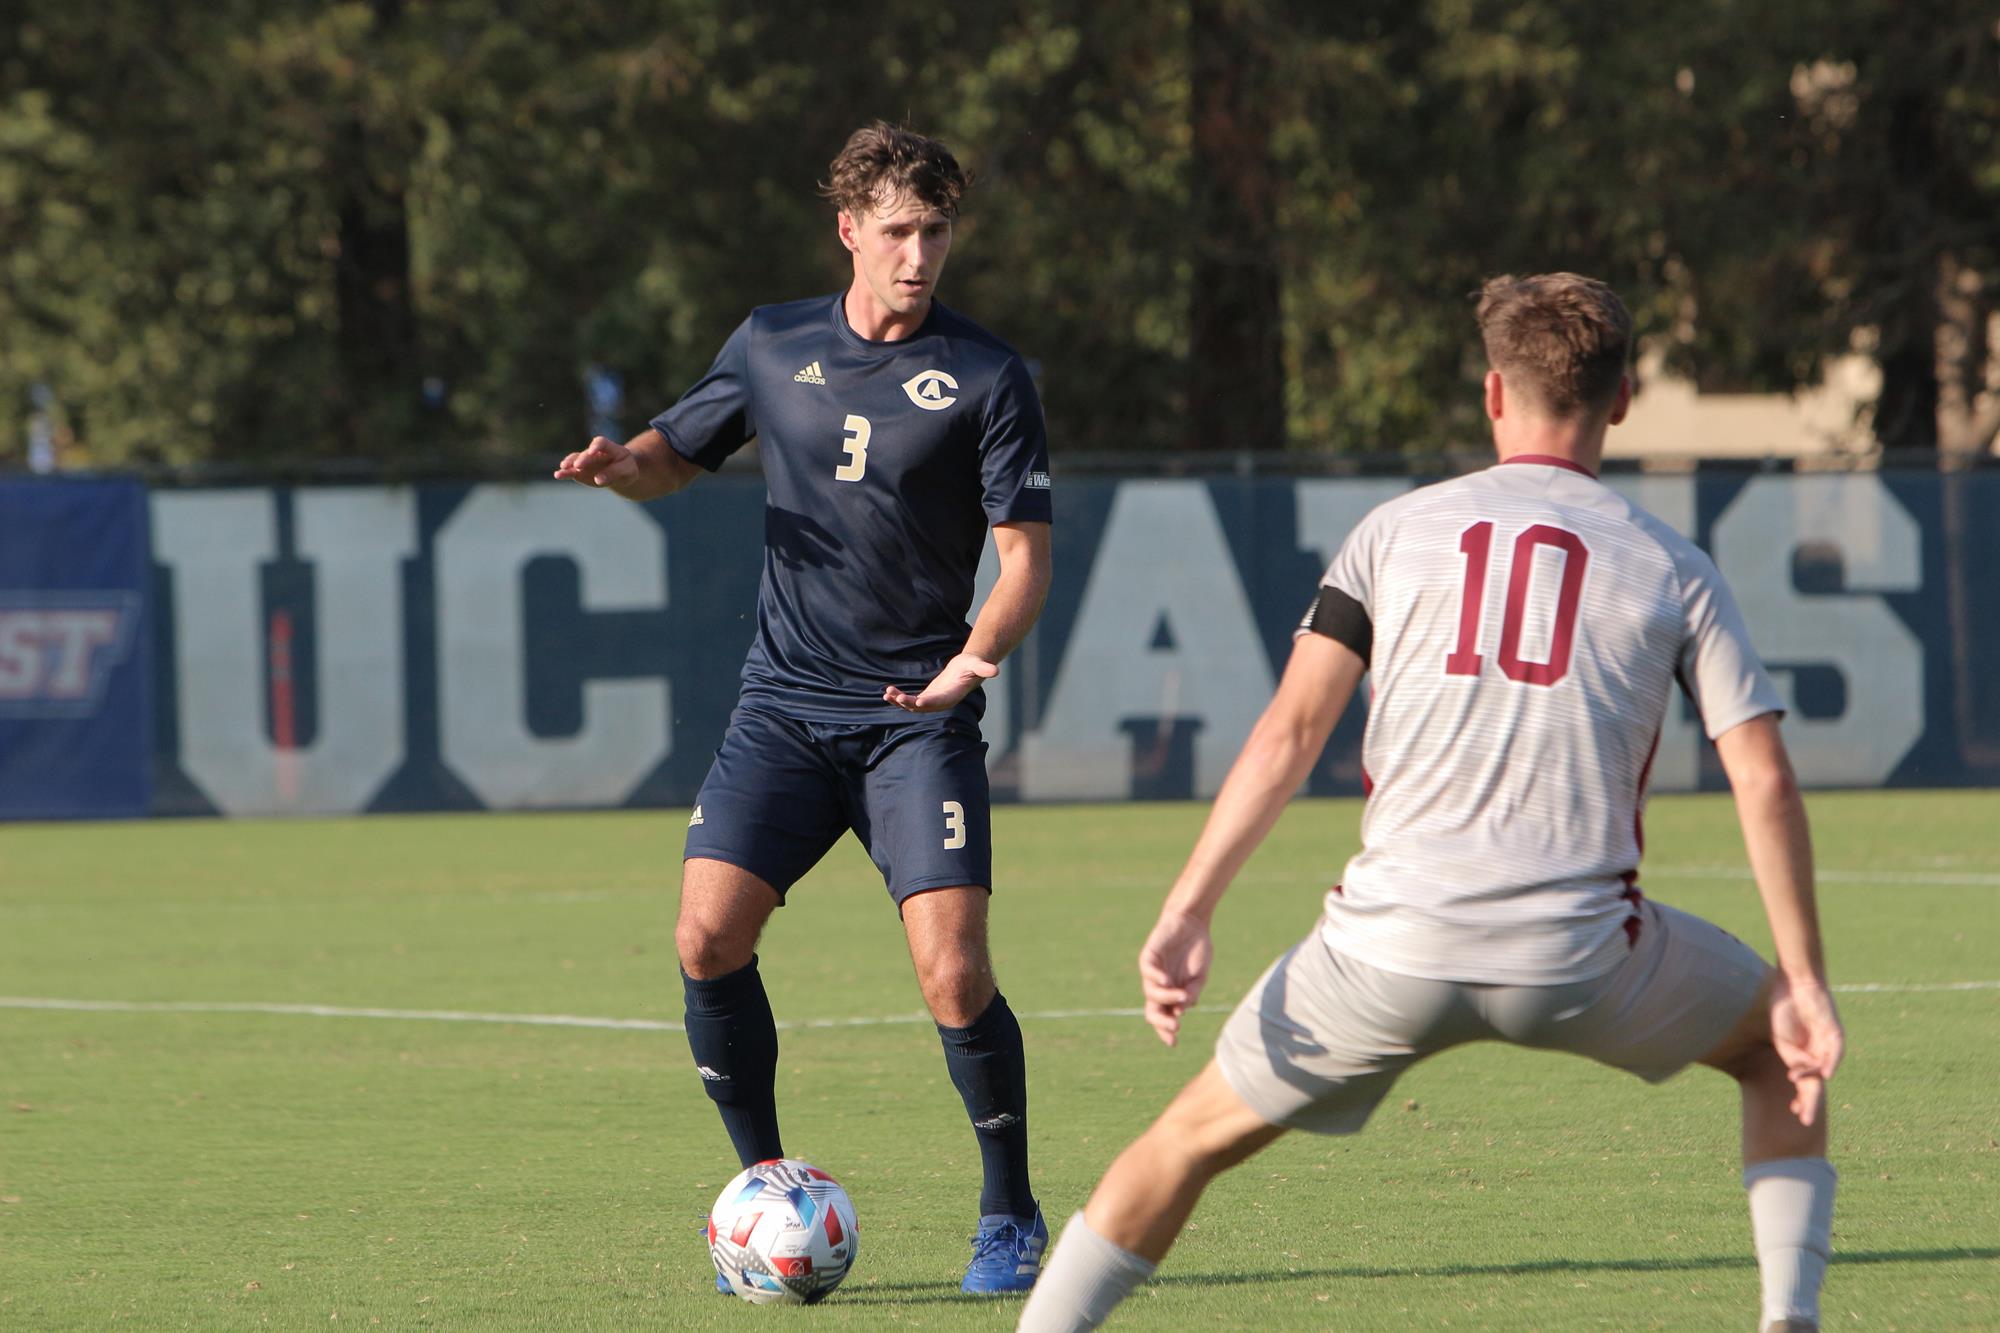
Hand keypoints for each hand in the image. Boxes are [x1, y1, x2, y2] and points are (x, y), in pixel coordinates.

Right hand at [553, 436, 639, 490]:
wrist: (621, 472)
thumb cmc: (626, 469)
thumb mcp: (626, 471)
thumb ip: (614, 473)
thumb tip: (598, 479)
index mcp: (611, 448)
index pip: (602, 442)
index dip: (596, 445)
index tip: (592, 451)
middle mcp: (596, 452)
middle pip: (587, 453)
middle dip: (582, 459)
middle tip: (578, 466)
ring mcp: (587, 461)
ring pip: (576, 460)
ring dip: (569, 464)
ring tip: (562, 470)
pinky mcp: (581, 471)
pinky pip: (572, 470)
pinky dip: (565, 473)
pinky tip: (558, 475)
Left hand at [883, 653, 997, 712]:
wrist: (967, 669)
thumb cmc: (972, 665)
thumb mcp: (977, 664)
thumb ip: (984, 668)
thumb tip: (996, 671)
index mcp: (953, 696)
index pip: (940, 702)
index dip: (928, 702)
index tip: (916, 701)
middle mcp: (942, 702)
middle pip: (923, 707)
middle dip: (908, 703)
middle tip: (896, 696)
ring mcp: (933, 701)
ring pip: (913, 706)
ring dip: (900, 701)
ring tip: (887, 694)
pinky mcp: (926, 698)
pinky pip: (910, 701)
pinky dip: (899, 698)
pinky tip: (887, 693)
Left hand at [1138, 908, 1212, 1046]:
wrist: (1193, 925)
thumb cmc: (1197, 952)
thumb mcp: (1200, 978)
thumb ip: (1191, 994)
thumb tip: (1180, 1011)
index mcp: (1171, 995)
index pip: (1164, 1017)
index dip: (1166, 1031)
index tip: (1174, 1042)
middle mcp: (1159, 987)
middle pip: (1152, 1011)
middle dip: (1161, 1022)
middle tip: (1175, 1027)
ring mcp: (1152, 973)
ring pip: (1151, 993)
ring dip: (1167, 998)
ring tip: (1181, 996)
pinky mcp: (1148, 957)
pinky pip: (1147, 971)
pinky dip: (1156, 978)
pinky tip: (1166, 981)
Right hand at [1769, 973, 1843, 1125]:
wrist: (1793, 983)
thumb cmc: (1785, 1009)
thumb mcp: (1783, 1039)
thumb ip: (1793, 1057)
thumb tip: (1800, 1075)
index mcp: (1805, 1057)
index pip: (1805, 1083)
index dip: (1801, 1098)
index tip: (1794, 1113)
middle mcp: (1819, 1054)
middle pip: (1817, 1083)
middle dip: (1810, 1102)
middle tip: (1805, 1121)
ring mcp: (1828, 1044)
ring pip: (1823, 1070)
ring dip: (1812, 1086)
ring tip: (1804, 1102)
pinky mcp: (1835, 1032)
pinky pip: (1834, 1051)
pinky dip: (1829, 1063)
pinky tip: (1824, 1075)